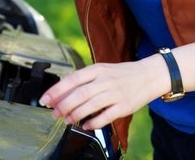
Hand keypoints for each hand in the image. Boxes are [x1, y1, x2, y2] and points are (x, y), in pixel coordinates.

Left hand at [38, 57, 168, 130]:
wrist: (149, 75)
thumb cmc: (121, 74)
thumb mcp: (101, 70)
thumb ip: (83, 81)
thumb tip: (60, 93)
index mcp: (96, 69)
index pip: (72, 79)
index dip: (56, 90)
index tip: (45, 100)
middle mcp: (105, 80)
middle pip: (79, 93)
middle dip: (63, 105)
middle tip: (54, 113)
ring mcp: (115, 93)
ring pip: (91, 105)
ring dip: (75, 114)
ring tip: (67, 119)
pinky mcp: (124, 106)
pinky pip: (106, 116)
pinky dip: (94, 122)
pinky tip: (86, 125)